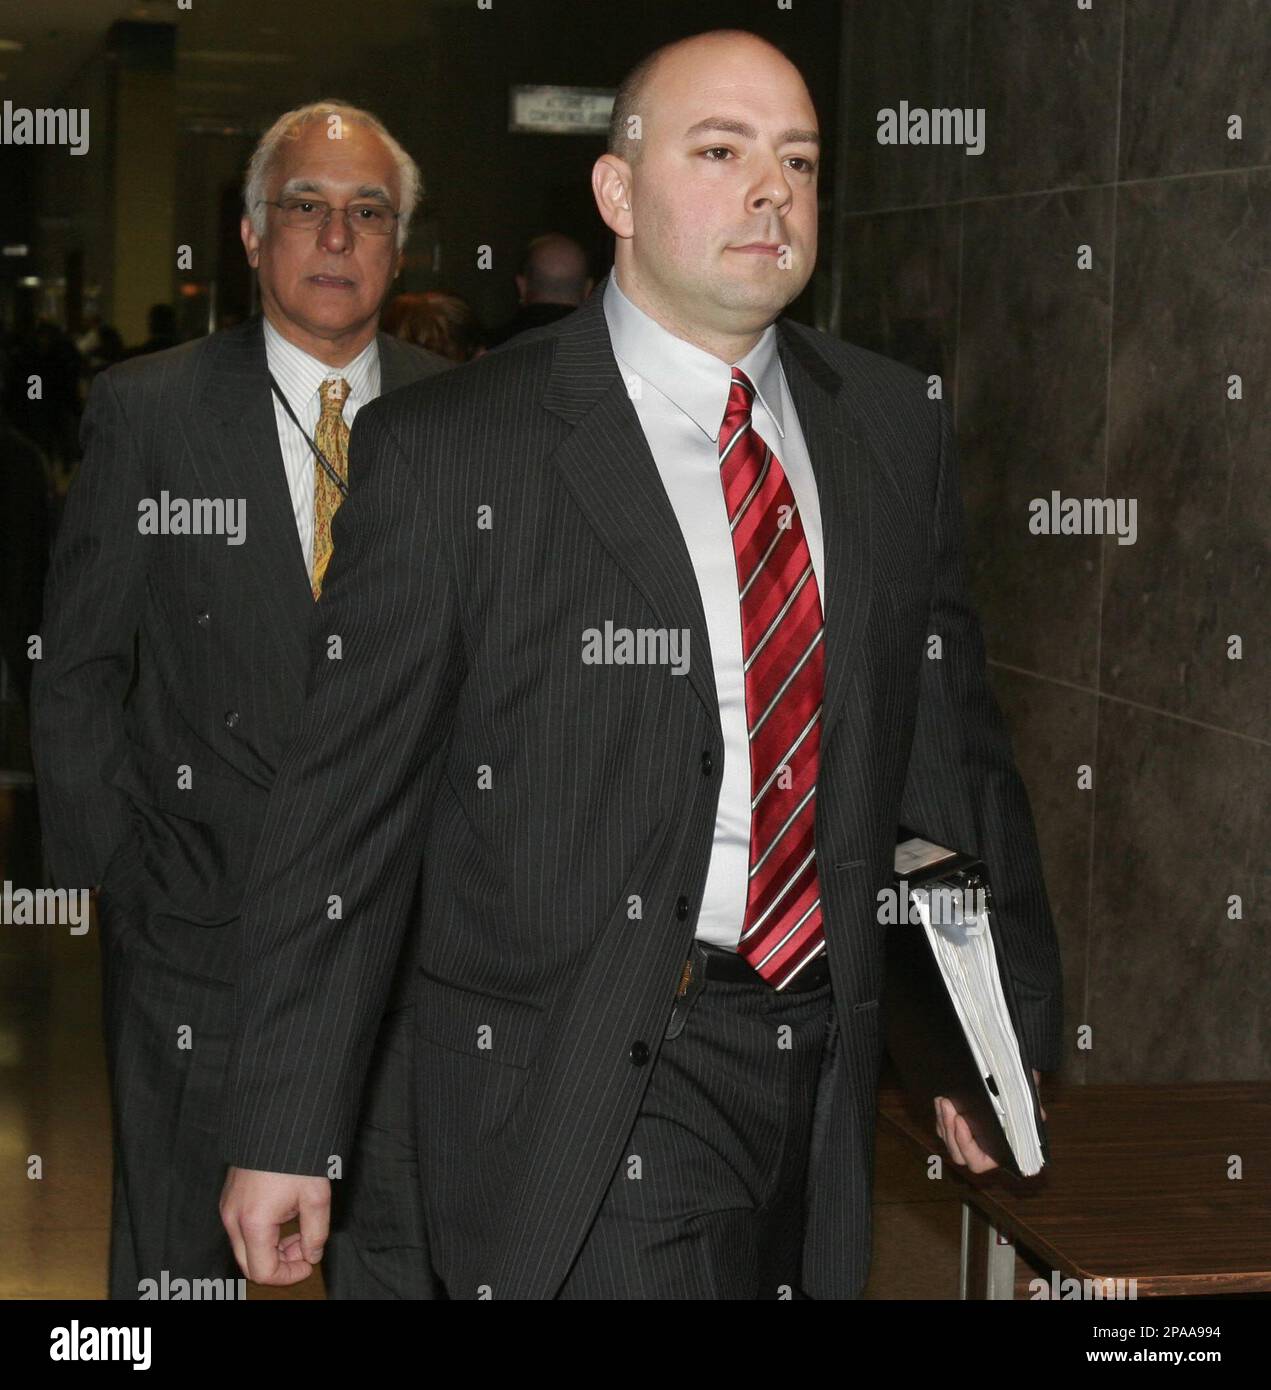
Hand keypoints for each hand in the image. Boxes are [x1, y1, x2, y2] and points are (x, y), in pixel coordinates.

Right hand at [220, 1166, 330, 1284]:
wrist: (278, 1118)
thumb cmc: (298, 1155)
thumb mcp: (316, 1197)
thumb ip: (315, 1233)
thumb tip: (311, 1256)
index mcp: (253, 1222)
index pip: (263, 1272)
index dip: (288, 1275)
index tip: (309, 1263)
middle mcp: (232, 1218)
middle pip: (249, 1264)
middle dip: (279, 1263)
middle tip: (304, 1245)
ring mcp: (227, 1206)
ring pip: (244, 1247)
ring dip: (271, 1248)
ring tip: (298, 1227)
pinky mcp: (228, 1196)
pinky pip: (241, 1228)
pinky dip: (261, 1232)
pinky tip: (283, 1214)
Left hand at [934, 1068, 1046, 1172]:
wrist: (1012, 1080)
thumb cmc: (1021, 1097)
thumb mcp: (1029, 1102)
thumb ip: (1033, 1111)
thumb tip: (1039, 1115)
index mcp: (999, 1154)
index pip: (977, 1162)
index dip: (966, 1146)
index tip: (962, 1121)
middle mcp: (981, 1150)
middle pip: (957, 1153)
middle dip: (950, 1130)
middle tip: (949, 1106)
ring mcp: (965, 1138)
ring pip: (946, 1138)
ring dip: (943, 1120)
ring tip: (944, 1100)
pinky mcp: (954, 1125)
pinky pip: (942, 1126)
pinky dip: (940, 1115)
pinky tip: (941, 1100)